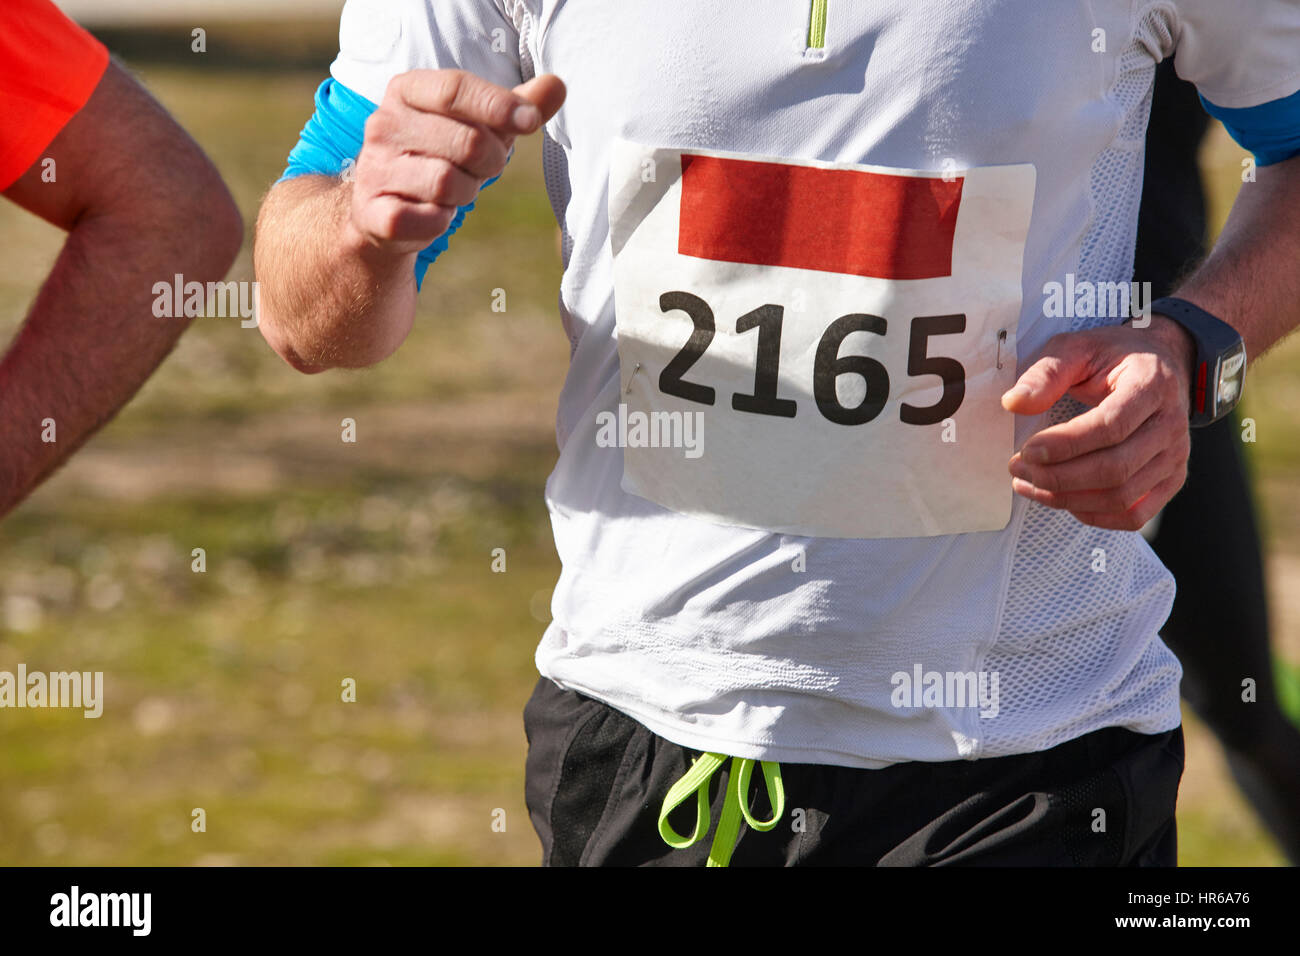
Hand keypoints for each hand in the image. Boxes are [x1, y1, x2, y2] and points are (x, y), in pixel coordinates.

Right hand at [347, 69, 565, 253]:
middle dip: (490, 161)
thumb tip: (558, 84)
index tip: (531, 121)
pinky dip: (441, 221)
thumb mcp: (479, 124)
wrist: (385, 207)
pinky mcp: (373, 212)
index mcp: (407, 90)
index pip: (456, 88)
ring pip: (448, 183)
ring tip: (455, 189)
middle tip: (483, 168)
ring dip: (466, 192)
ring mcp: (375, 168)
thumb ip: (518, 105)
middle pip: (465, 141)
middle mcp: (383, 124)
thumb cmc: (441, 154)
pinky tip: (433, 213)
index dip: (499, 105)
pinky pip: (428, 219)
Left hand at [1001, 315, 1196, 530]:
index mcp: (1152, 385)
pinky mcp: (1170, 479)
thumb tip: (1013, 403)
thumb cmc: (1113, 355)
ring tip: (1029, 485)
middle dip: (1059, 477)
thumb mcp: (1077, 347)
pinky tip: (1062, 501)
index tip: (1026, 450)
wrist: (1161, 362)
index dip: (1065, 445)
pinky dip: (1095, 516)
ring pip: (1122, 496)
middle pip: (1115, 469)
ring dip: (1068, 499)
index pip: (1110, 426)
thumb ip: (1046, 373)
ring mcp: (1176, 456)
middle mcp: (1172, 424)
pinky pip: (1134, 514)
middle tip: (1018, 470)